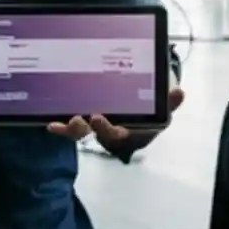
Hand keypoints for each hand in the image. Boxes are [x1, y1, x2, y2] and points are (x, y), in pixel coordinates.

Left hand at [46, 86, 185, 144]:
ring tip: (57, 125)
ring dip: (68, 130)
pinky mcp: (86, 122)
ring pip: (79, 132)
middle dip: (81, 130)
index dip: (105, 128)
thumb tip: (179, 92)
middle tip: (76, 119)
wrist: (142, 117)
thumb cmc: (152, 113)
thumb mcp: (163, 109)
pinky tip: (50, 124)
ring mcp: (95, 128)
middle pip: (91, 135)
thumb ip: (169, 102)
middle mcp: (108, 132)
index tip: (96, 117)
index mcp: (128, 132)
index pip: (115, 133)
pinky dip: (61, 127)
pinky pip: (71, 126)